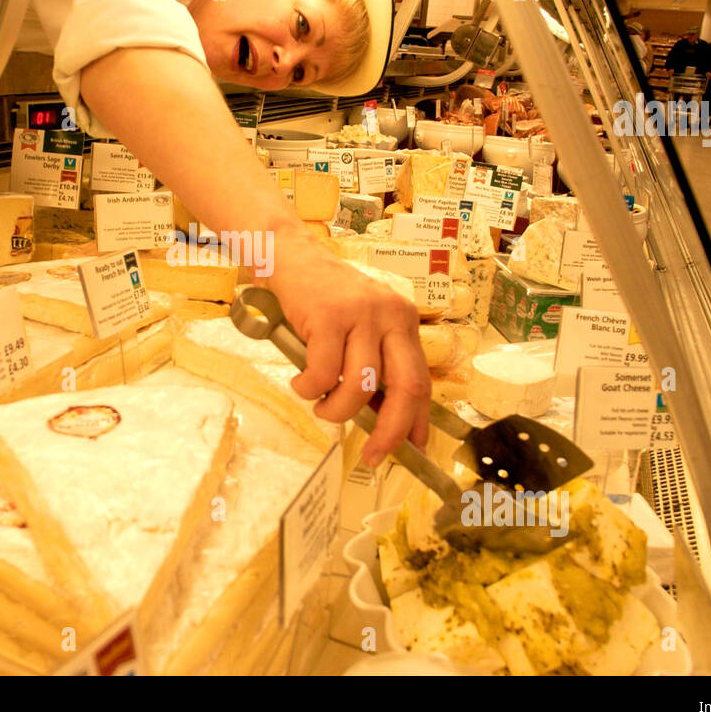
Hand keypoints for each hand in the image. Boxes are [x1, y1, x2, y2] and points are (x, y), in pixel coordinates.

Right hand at [266, 233, 429, 467]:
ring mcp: (360, 315)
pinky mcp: (328, 316)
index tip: (413, 450)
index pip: (421, 380)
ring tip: (321, 406)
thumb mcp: (359, 325)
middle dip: (391, 431)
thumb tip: (379, 416)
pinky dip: (309, 389)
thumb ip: (373, 362)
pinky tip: (302, 383)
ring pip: (359, 386)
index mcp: (402, 322)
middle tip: (373, 456)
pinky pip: (323, 373)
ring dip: (335, 410)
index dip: (417, 421)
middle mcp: (390, 316)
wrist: (289, 255)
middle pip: (405, 387)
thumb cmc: (321, 298)